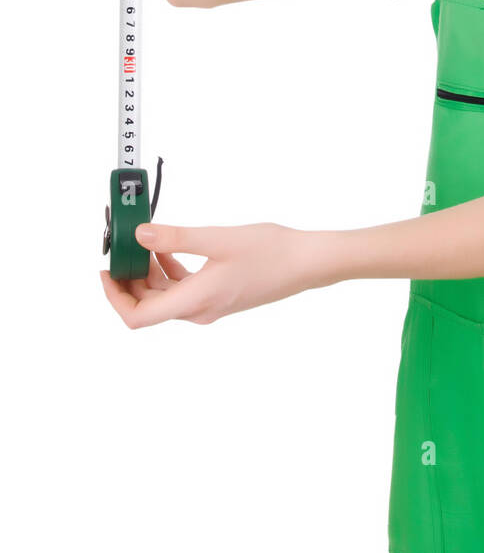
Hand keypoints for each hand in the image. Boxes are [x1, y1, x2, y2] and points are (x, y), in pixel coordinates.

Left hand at [100, 221, 340, 327]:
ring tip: (145, 243)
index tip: (107, 272)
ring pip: (166, 297)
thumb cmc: (271, 252)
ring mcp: (210, 306)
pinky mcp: (220, 296)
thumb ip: (176, 238)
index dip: (114, 298)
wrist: (307, 262)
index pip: (138, 317)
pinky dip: (170, 271)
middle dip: (129, 279)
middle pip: (148, 306)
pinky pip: (184, 290)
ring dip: (149, 274)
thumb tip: (140, 235)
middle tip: (122, 248)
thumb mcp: (218, 238)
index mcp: (195, 301)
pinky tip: (172, 248)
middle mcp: (199, 310)